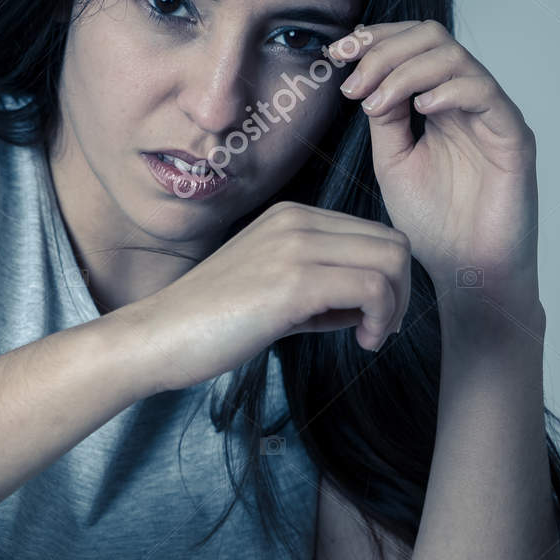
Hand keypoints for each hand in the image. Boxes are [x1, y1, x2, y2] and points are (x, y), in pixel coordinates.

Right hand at [112, 201, 413, 394]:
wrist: (157, 337)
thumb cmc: (210, 324)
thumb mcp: (273, 291)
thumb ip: (321, 288)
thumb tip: (371, 304)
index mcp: (291, 216)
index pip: (374, 233)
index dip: (388, 279)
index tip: (372, 318)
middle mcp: (297, 220)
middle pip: (393, 243)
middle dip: (401, 292)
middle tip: (381, 330)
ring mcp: (295, 247)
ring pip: (392, 261)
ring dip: (395, 307)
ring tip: (370, 337)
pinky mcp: (294, 281)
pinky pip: (373, 289)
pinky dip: (382, 319)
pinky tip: (363, 342)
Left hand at [331, 21, 539, 307]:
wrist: (466, 272)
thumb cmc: (434, 224)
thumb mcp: (392, 161)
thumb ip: (383, 118)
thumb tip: (366, 76)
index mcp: (439, 102)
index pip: (411, 45)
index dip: (373, 39)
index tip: (336, 54)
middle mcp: (467, 100)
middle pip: (432, 37)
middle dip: (384, 49)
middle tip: (352, 79)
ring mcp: (492, 116)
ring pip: (455, 58)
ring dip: (406, 71)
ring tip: (375, 101)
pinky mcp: (514, 138)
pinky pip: (486, 94)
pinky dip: (449, 90)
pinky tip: (419, 108)